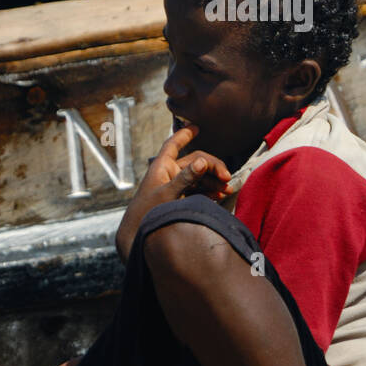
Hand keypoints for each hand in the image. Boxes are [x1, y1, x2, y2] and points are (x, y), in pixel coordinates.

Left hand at [115, 125, 231, 262]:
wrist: (139, 239)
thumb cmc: (148, 214)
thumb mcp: (167, 195)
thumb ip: (185, 178)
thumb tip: (202, 161)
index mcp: (162, 167)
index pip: (173, 145)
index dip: (184, 135)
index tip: (195, 127)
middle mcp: (169, 174)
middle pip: (195, 162)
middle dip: (212, 167)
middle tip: (226, 178)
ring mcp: (176, 187)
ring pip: (199, 177)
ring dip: (213, 181)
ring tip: (227, 189)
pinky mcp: (180, 200)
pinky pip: (198, 190)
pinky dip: (209, 192)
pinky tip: (219, 196)